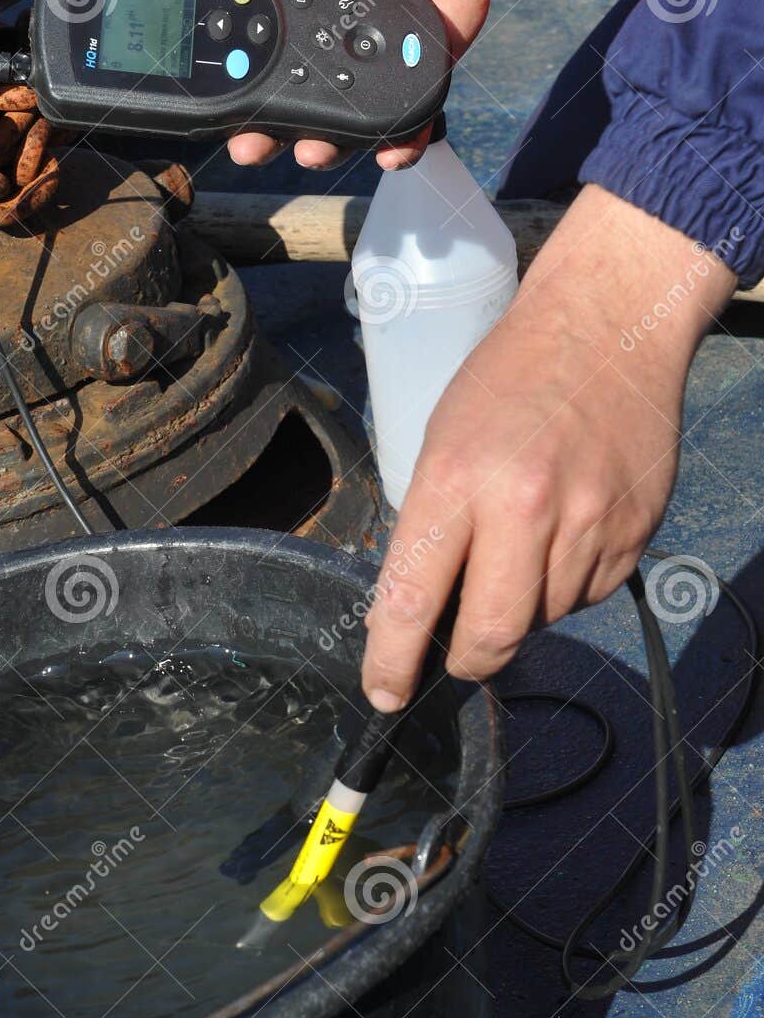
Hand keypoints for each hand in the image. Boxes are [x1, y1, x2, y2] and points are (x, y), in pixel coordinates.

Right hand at [227, 0, 503, 171]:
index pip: (268, 72)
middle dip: (272, 139)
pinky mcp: (417, 84)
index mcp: (305, 30)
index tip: (226, 116)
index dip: (244, 99)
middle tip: (255, 147)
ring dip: (329, 150)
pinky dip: (401, 147)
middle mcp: (335, 63)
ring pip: (346, 132)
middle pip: (298, 115)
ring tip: (315, 153)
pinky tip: (391, 155)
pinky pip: (407, 127)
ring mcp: (374, 78)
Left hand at [361, 187, 737, 708]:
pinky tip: (564, 534)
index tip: (382, 691)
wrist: (608, 326)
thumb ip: (434, 523)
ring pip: (545, 620)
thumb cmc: (508, 378)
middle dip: (467, 661)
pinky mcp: (634, 530)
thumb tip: (424, 609)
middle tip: (457, 655)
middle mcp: (524, 506)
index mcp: (457, 478)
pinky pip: (590, 595)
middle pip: (490, 636)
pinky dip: (567, 585)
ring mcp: (588, 521)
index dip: (391, 660)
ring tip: (521, 547)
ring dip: (523, 610)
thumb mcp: (443, 439)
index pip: (412, 596)